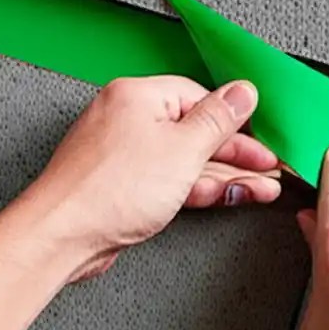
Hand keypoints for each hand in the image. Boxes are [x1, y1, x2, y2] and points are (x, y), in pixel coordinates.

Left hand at [21, 75, 280, 281]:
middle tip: (266, 166)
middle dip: (236, 153)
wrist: (62, 236)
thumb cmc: (105, 190)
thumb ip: (218, 120)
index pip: (200, 96)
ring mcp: (124, 155)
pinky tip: (224, 195)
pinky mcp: (122, 186)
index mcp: (137, 95)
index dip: (235, 118)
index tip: (260, 134)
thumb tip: (242, 93)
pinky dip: (197, 188)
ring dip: (224, 176)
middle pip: (195, 130)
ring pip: (185, 160)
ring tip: (259, 187)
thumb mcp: (182, 149)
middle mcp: (127, 119)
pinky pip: (169, 180)